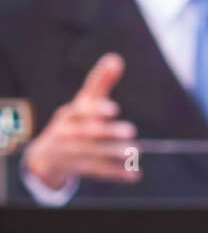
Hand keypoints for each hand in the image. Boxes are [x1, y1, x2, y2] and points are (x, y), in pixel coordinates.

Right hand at [23, 53, 139, 189]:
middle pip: (87, 133)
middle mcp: (67, 133)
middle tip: (132, 131)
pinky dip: (117, 174)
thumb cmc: (73, 122)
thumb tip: (117, 58)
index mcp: (69, 114)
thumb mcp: (82, 102)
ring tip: (136, 151)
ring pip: (93, 154)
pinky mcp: (78, 170)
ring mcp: (71, 153)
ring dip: (114, 153)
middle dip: (108, 132)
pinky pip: (98, 172)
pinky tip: (135, 174)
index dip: (97, 110)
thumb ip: (100, 82)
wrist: (46, 155)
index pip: (81, 111)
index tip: (115, 109)